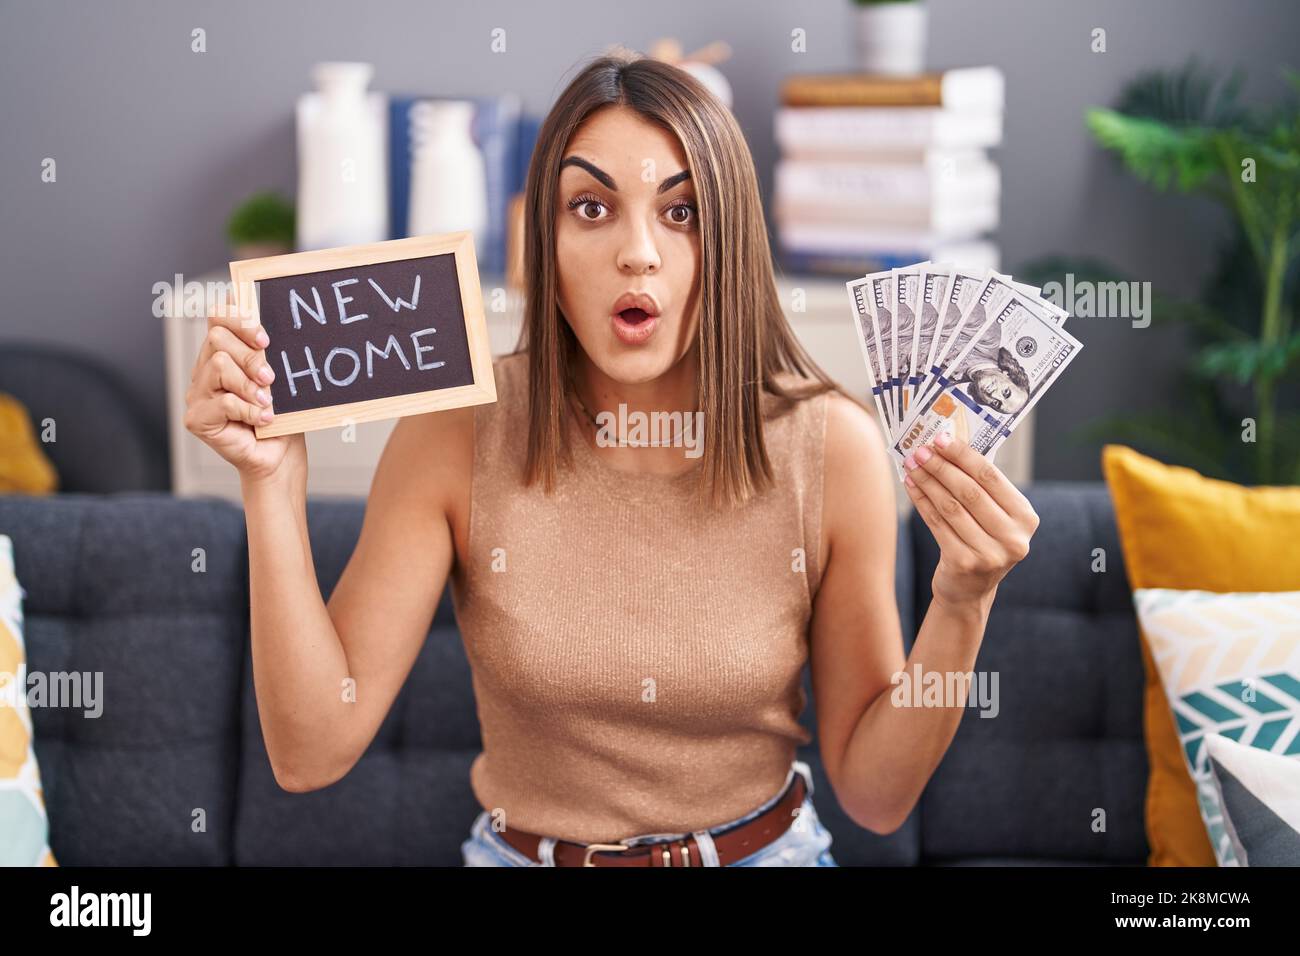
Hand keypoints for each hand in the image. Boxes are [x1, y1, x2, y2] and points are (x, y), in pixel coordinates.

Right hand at [183, 291, 304, 482]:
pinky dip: (250, 411)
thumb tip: (261, 325)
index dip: (238, 319)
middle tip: (270, 378)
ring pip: (219, 366)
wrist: (279, 454)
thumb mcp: (278, 377)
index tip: (265, 338)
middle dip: (250, 356)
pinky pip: (224, 402)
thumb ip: (265, 352)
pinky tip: (262, 420)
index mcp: (222, 353)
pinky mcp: (196, 418)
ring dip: (250, 386)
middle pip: (217, 338)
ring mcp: (197, 394)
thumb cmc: (281, 414)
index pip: (217, 318)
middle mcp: (204, 370)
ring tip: (267, 403)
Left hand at [902, 431, 1039, 609]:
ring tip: (911, 465)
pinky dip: (921, 502)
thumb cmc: (980, 541)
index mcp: (1026, 518)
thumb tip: (947, 445)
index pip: (992, 477)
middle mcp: (1013, 537)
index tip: (940, 439)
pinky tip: (911, 486)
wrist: (969, 590)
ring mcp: (990, 554)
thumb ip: (981, 487)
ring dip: (927, 482)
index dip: (963, 455)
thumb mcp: (993, 517)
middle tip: (920, 450)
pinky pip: (937, 524)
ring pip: (951, 507)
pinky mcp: (964, 563)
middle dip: (941, 467)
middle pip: (969, 491)